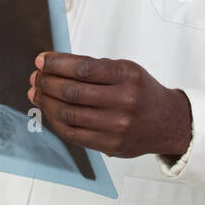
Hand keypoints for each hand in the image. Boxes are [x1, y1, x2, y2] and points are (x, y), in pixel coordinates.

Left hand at [27, 52, 192, 158]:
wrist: (168, 122)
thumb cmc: (143, 92)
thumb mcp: (128, 69)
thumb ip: (96, 67)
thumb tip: (57, 64)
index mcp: (127, 76)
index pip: (83, 68)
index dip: (57, 64)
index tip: (42, 60)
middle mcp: (123, 102)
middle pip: (72, 92)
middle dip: (47, 82)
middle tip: (35, 76)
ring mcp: (117, 126)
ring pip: (69, 115)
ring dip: (47, 102)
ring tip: (37, 93)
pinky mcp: (110, 145)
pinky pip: (74, 135)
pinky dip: (56, 122)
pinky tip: (49, 112)